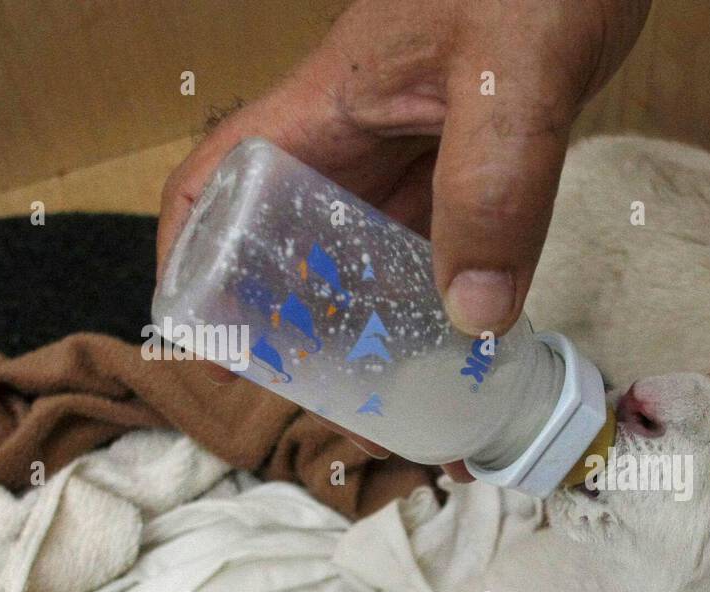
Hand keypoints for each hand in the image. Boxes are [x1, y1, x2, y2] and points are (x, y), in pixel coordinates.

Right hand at [158, 0, 649, 476]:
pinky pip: (448, 236)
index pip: (218, 185)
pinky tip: (471, 337)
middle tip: (331, 400)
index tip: (208, 345)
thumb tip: (474, 316)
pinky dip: (452, 289)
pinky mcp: (477, 152)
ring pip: (374, 245)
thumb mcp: (514, 73)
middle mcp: (363, 133)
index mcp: (331, 106)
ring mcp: (420, 143)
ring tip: (399, 393)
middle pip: (296, 237)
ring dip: (380, 316)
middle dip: (299, 320)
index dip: (196, 265)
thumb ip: (493, 186)